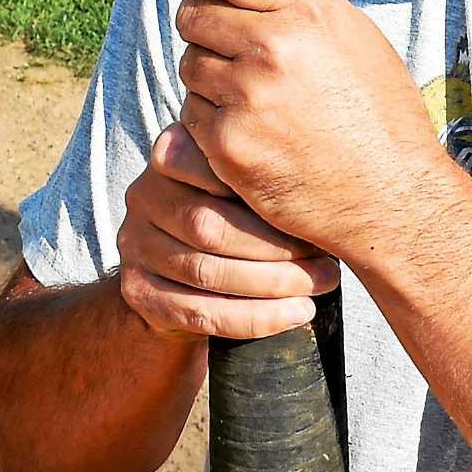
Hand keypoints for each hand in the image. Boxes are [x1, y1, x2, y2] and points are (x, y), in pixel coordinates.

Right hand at [115, 123, 337, 341]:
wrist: (182, 276)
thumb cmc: (234, 217)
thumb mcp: (243, 184)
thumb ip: (266, 172)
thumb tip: (337, 182)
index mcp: (171, 152)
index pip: (215, 169)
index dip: (265, 195)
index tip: (313, 212)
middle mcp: (144, 194)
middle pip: (210, 226)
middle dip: (276, 249)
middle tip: (328, 263)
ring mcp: (134, 243)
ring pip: (205, 272)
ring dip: (271, 285)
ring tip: (320, 286)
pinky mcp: (137, 290)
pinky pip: (198, 312)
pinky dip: (253, 318)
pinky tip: (295, 314)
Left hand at [173, 0, 448, 256]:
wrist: (389, 197)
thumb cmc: (379, 114)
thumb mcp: (356, 37)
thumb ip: (299, 1)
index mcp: (307, 10)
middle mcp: (272, 48)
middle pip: (192, 13)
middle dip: (206, 27)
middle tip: (232, 46)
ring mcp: (246, 98)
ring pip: (190, 65)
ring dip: (210, 77)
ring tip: (258, 98)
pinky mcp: (227, 146)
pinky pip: (192, 114)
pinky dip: (213, 121)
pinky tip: (254, 132)